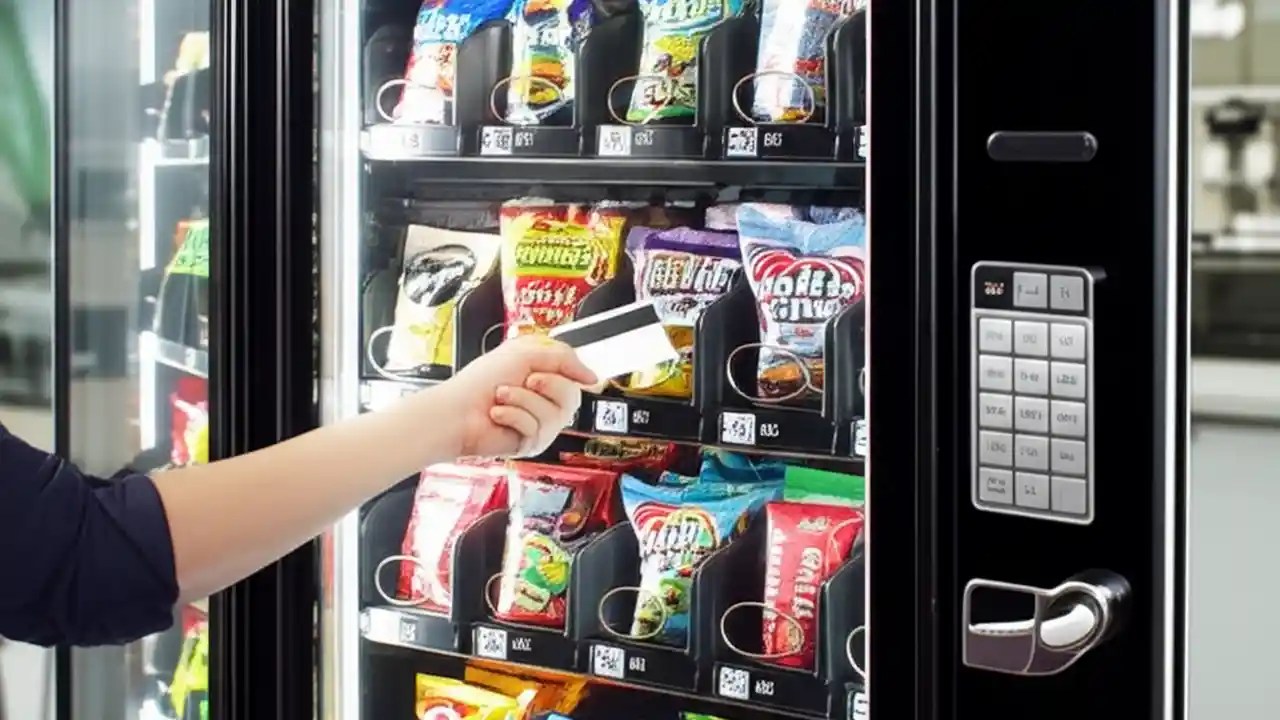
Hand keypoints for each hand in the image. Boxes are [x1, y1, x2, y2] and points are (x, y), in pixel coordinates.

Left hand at [429, 335, 596, 458]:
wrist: (456, 410)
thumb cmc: (480, 380)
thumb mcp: (525, 353)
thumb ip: (564, 359)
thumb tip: (591, 376)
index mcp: (544, 375)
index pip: (575, 374)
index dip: (569, 371)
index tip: (556, 368)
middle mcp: (544, 399)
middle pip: (572, 396)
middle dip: (547, 385)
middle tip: (527, 380)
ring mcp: (539, 423)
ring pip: (555, 414)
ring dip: (523, 400)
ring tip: (502, 397)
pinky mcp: (530, 443)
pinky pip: (537, 429)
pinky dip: (514, 417)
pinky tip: (498, 415)